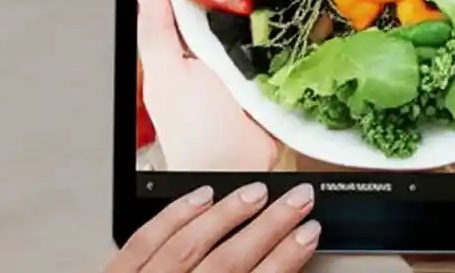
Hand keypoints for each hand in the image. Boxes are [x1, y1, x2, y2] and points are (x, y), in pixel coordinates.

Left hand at [107, 183, 319, 272]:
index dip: (287, 258)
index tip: (309, 234)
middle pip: (230, 261)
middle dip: (270, 226)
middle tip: (298, 200)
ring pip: (189, 244)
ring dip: (228, 214)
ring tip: (257, 192)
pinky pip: (145, 240)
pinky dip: (175, 214)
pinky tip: (200, 196)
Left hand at [138, 0, 278, 170]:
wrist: (239, 172)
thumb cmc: (195, 132)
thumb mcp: (170, 74)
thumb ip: (156, 29)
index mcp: (181, 43)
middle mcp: (212, 46)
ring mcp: (244, 56)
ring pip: (255, 14)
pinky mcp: (275, 68)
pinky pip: (282, 38)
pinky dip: (292, 24)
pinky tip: (303, 4)